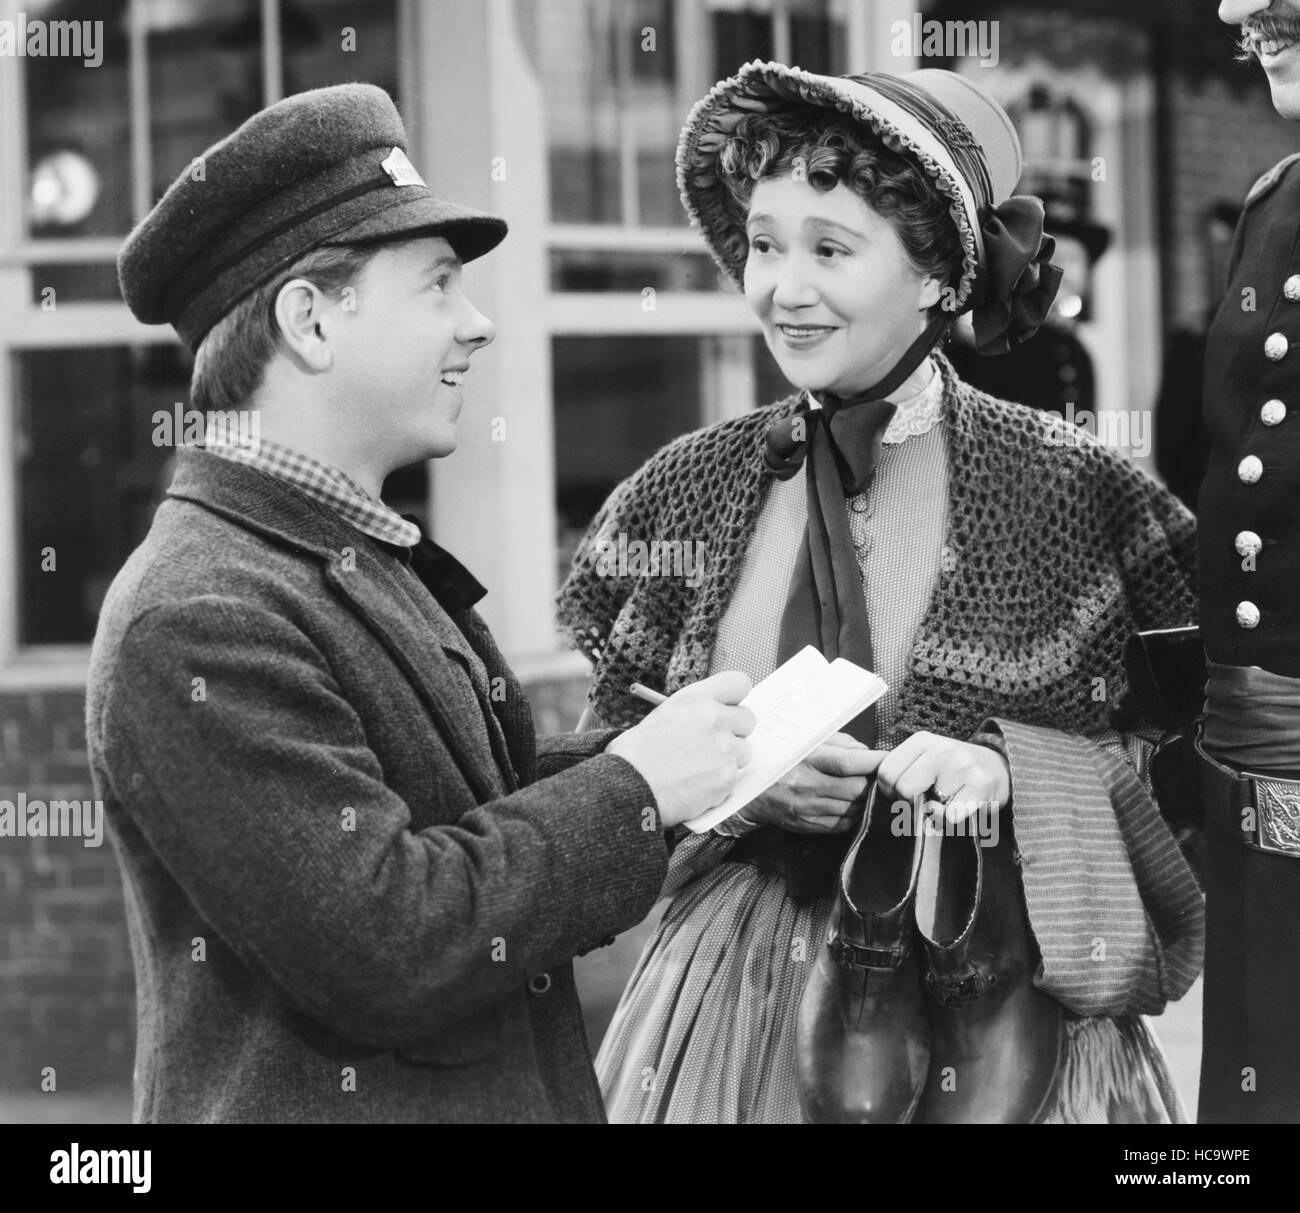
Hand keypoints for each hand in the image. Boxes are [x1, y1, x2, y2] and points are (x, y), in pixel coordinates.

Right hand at [606, 671, 756, 829]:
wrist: (625, 788)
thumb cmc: (633, 756)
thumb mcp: (659, 717)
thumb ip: (690, 714)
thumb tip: (706, 719)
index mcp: (695, 698)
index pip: (739, 683)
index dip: (735, 698)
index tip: (729, 709)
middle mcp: (713, 718)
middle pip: (748, 719)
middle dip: (735, 732)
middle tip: (714, 745)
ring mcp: (723, 749)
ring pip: (744, 753)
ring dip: (727, 761)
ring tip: (698, 770)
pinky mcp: (726, 778)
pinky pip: (733, 780)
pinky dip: (717, 787)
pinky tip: (693, 788)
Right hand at [741, 732, 876, 834]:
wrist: (750, 790)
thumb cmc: (781, 759)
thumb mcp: (806, 741)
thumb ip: (840, 744)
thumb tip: (867, 754)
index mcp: (806, 759)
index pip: (848, 763)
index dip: (875, 762)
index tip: (892, 759)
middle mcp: (807, 786)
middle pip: (856, 789)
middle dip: (874, 784)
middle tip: (882, 777)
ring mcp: (807, 809)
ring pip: (853, 809)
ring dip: (866, 801)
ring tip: (868, 791)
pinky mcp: (808, 825)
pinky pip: (843, 824)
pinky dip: (854, 815)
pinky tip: (853, 805)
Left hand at [871, 730, 1009, 825]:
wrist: (997, 767)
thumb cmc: (951, 768)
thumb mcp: (923, 758)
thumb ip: (901, 771)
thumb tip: (883, 794)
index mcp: (921, 740)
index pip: (886, 773)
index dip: (890, 791)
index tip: (903, 793)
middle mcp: (941, 749)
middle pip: (903, 789)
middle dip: (910, 803)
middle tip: (925, 799)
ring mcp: (962, 766)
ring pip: (929, 806)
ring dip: (935, 811)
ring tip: (947, 799)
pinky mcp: (981, 786)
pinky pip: (950, 816)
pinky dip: (951, 819)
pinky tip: (960, 806)